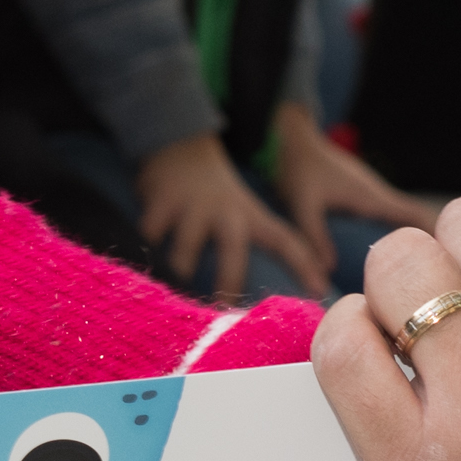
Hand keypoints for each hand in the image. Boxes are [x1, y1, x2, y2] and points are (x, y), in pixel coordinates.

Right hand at [135, 131, 321, 304]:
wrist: (180, 144)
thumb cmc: (217, 193)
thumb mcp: (245, 211)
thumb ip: (264, 241)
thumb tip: (302, 286)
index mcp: (249, 217)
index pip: (284, 241)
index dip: (304, 266)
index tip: (320, 291)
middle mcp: (224, 213)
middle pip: (232, 257)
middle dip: (229, 287)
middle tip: (224, 315)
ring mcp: (191, 208)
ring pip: (183, 256)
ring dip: (178, 275)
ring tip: (172, 294)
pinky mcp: (160, 203)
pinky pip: (149, 238)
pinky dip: (144, 252)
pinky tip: (140, 263)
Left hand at [266, 102, 438, 283]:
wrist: (294, 140)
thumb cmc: (299, 169)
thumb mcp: (303, 206)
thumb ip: (316, 238)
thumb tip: (329, 274)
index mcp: (373, 198)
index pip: (417, 216)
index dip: (439, 235)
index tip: (458, 259)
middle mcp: (380, 196)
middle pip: (419, 221)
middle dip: (434, 244)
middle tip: (448, 276)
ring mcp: (374, 196)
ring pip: (407, 220)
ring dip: (419, 240)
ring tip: (429, 272)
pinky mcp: (365, 197)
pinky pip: (392, 219)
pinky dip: (402, 234)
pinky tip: (398, 256)